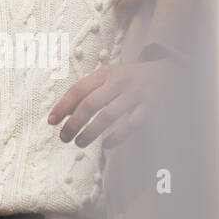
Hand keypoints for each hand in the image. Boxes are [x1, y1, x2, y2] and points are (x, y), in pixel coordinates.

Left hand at [48, 61, 164, 149]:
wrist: (168, 72)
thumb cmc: (131, 79)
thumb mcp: (109, 78)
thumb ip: (88, 92)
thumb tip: (64, 114)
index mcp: (106, 73)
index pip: (78, 89)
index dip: (62, 106)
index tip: (51, 121)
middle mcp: (120, 81)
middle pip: (90, 103)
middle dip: (73, 123)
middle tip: (63, 138)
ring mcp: (136, 94)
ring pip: (108, 115)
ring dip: (91, 131)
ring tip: (79, 143)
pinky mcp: (151, 107)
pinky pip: (132, 124)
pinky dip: (117, 136)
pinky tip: (106, 145)